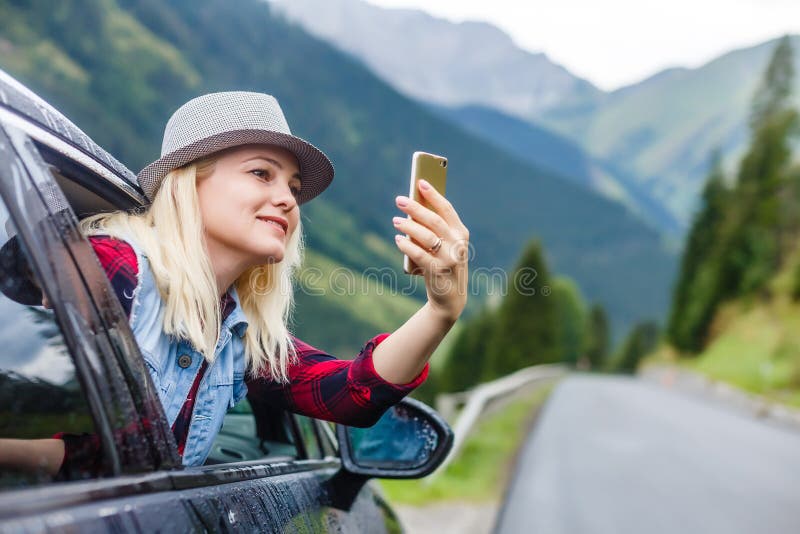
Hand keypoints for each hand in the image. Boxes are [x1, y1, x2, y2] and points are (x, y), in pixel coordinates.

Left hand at [393, 179, 468, 321]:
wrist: (450, 299)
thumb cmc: (444, 266)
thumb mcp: (445, 247)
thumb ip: (435, 230)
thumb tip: (413, 208)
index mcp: (461, 234)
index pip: (447, 209)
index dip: (433, 195)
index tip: (420, 182)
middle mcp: (458, 245)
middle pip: (434, 220)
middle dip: (415, 208)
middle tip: (399, 200)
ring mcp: (450, 258)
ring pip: (426, 236)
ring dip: (408, 225)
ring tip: (395, 220)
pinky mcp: (438, 271)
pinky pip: (419, 254)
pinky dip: (407, 245)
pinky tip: (398, 239)